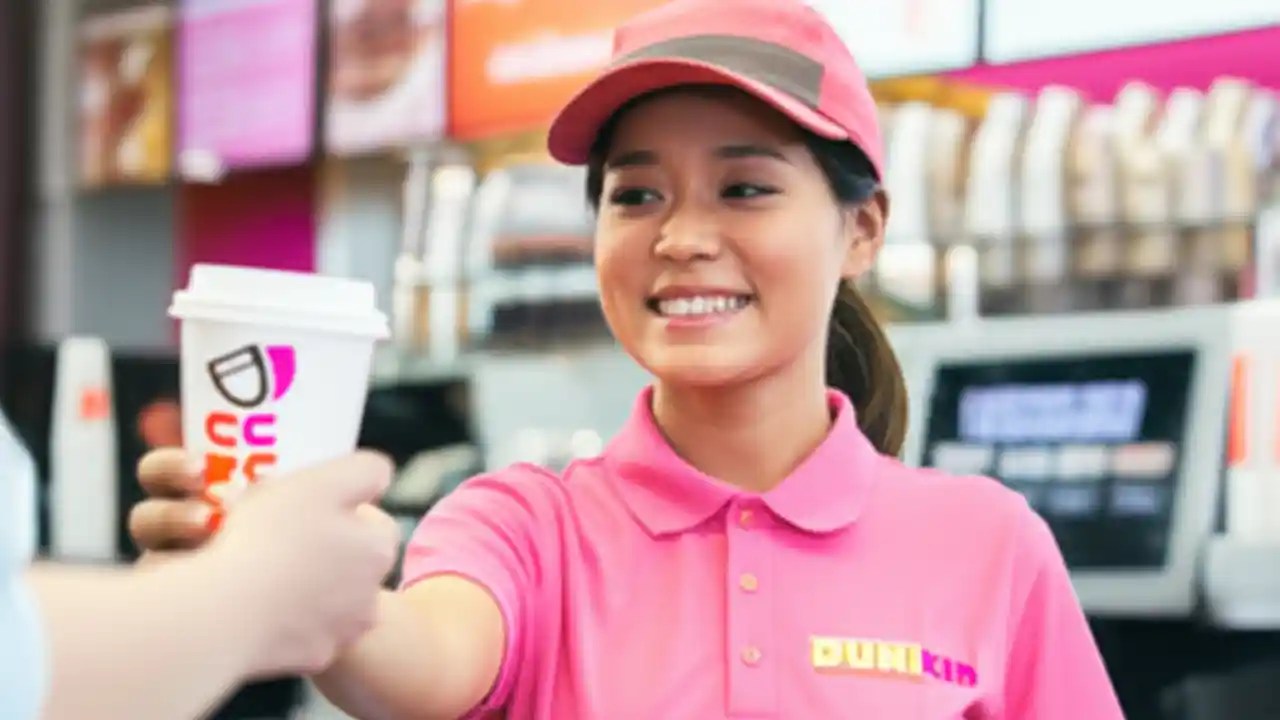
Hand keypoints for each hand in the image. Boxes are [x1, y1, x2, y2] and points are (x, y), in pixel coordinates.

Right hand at [130, 449, 401, 676]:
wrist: (221, 613)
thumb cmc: (271, 538)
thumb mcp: (322, 481)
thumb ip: (364, 471)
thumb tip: (378, 477)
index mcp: (378, 550)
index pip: (375, 525)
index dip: (342, 512)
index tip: (306, 509)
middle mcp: (371, 597)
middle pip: (351, 565)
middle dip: (323, 551)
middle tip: (279, 537)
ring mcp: (341, 633)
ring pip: (328, 601)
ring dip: (305, 587)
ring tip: (263, 572)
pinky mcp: (311, 661)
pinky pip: (300, 632)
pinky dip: (284, 620)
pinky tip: (255, 606)